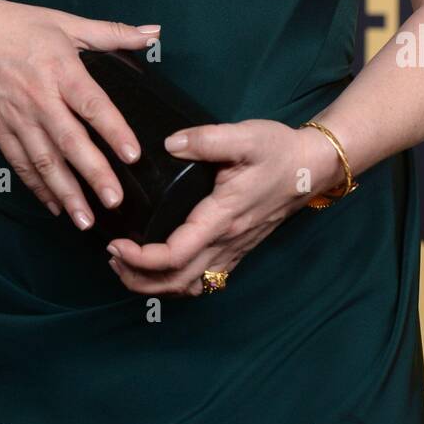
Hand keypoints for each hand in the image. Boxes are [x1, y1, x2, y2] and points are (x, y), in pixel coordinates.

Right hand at [0, 0, 160, 229]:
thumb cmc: (20, 27)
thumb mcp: (67, 23)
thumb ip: (113, 33)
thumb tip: (153, 32)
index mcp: (61, 70)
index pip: (91, 104)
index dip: (113, 130)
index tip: (132, 155)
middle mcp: (39, 99)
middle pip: (69, 141)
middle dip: (93, 173)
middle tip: (115, 200)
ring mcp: (18, 118)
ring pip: (44, 162)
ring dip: (66, 193)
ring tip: (86, 220)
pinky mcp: (0, 131)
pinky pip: (21, 165)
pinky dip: (37, 188)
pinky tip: (55, 207)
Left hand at [105, 118, 342, 296]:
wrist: (312, 167)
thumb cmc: (278, 150)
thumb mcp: (244, 136)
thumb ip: (206, 139)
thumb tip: (169, 144)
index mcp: (222, 217)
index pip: (175, 254)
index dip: (141, 259)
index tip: (116, 244)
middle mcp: (227, 241)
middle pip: (178, 282)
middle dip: (138, 279)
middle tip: (111, 257)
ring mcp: (234, 249)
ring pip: (191, 287)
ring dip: (156, 286)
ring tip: (128, 266)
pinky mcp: (238, 248)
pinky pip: (205, 280)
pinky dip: (178, 283)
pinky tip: (163, 269)